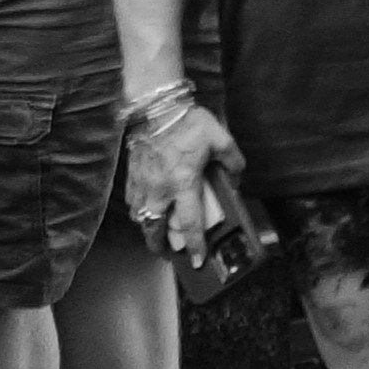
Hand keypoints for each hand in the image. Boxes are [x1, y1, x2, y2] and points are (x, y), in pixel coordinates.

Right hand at [124, 98, 264, 271]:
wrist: (155, 108)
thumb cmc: (189, 123)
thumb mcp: (221, 140)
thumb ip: (233, 163)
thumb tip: (237, 180)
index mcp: (184, 184)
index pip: (190, 224)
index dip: (194, 245)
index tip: (196, 261)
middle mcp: (160, 190)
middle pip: (156, 229)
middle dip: (161, 246)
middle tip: (169, 255)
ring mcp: (143, 184)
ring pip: (141, 218)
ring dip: (148, 230)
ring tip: (156, 236)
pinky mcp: (131, 176)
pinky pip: (132, 202)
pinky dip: (138, 212)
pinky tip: (145, 211)